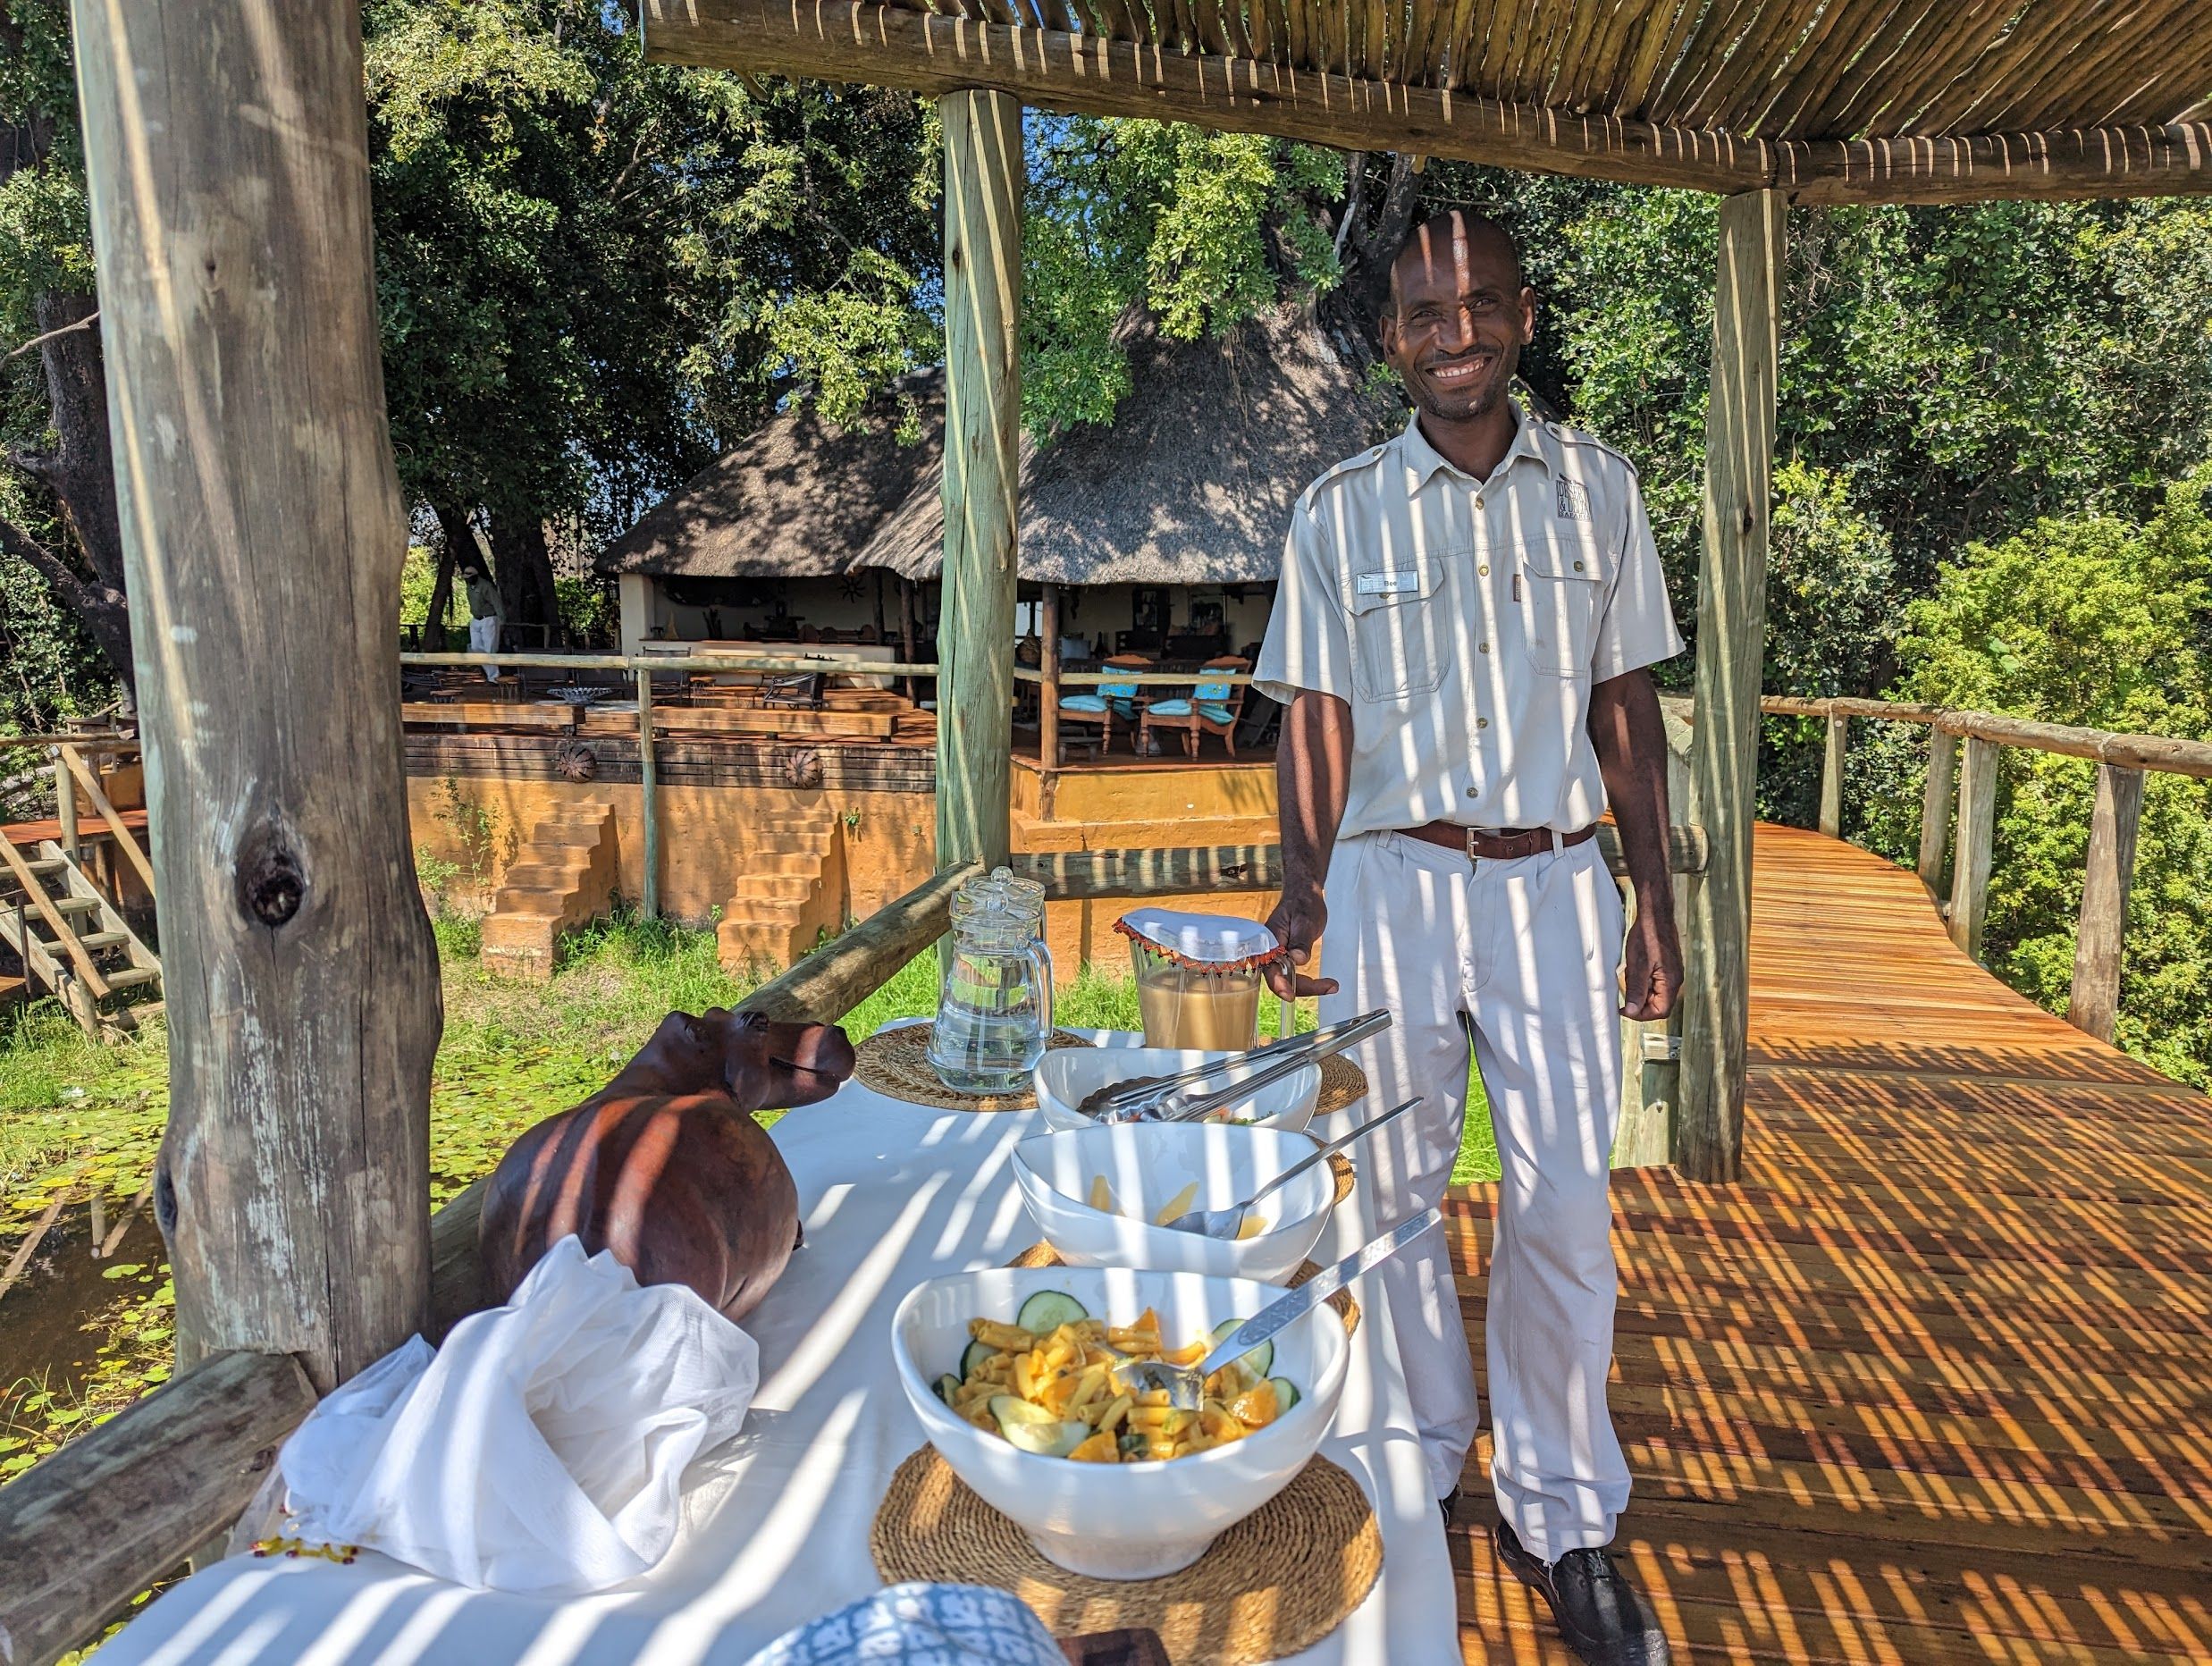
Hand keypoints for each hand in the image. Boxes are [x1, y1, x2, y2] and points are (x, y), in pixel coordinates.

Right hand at [1264, 886, 1338, 998]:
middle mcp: (1269, 951)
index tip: (1290, 995)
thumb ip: (1301, 941)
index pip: (1270, 968)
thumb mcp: (1305, 921)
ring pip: (1287, 979)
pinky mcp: (1286, 958)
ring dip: (1308, 986)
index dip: (1279, 984)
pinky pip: (1292, 975)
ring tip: (1331, 986)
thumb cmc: (1303, 904)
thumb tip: (1297, 960)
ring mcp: (1277, 956)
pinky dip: (1307, 981)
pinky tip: (1324, 983)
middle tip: (1328, 987)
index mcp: (1268, 941)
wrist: (1304, 895)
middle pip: (1279, 979)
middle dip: (1302, 987)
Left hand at [1620, 902, 1681, 1021]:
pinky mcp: (1666, 966)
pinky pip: (1654, 982)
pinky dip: (1642, 980)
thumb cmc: (1647, 936)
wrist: (1655, 914)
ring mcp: (1671, 973)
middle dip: (1640, 1001)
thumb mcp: (1637, 966)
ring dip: (1640, 990)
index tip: (1624, 1008)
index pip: (1660, 1011)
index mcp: (1671, 982)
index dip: (1641, 1014)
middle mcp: (1675, 980)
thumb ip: (1636, 990)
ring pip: (1655, 993)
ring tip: (1629, 974)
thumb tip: (1632, 1012)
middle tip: (1625, 989)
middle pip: (1658, 1004)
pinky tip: (1633, 968)